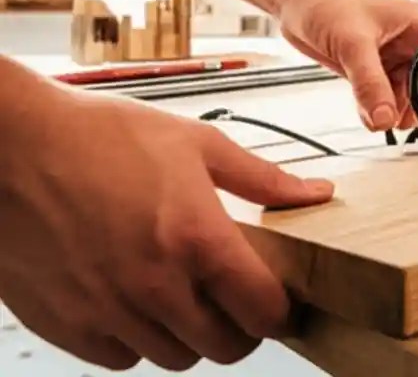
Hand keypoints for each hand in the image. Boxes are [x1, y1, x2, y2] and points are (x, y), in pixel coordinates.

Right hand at [0, 76, 333, 370]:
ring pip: (175, 357)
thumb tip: (315, 193)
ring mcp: (107, 310)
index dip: (282, 313)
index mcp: (196, 239)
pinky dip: (138, 342)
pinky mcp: (65, 324)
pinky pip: (120, 359)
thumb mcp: (195, 143)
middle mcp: (154, 284)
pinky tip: (138, 304)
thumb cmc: (97, 135)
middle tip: (237, 301)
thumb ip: (262, 178)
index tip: (283, 304)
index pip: (263, 311)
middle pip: (225, 347)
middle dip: (242, 329)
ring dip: (191, 336)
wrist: (8, 145)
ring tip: (187, 296)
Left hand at [277, 0, 417, 131]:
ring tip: (381, 120)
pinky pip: (382, 95)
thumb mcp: (354, 43)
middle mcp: (410, 41)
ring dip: (394, 110)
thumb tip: (384, 117)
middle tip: (403, 120)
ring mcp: (391, 55)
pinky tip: (369, 116)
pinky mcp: (372, 67)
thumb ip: (370, 83)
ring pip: (405, 92)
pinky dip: (377, 109)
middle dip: (417, 103)